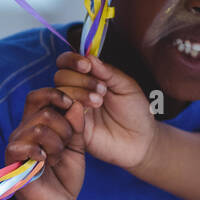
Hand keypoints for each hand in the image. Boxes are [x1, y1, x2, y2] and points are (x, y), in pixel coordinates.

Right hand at [5, 85, 87, 199]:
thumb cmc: (64, 177)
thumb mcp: (77, 148)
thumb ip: (76, 126)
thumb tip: (76, 104)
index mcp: (37, 123)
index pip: (40, 96)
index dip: (58, 96)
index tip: (75, 108)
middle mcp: (24, 130)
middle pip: (46, 111)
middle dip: (65, 129)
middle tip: (66, 146)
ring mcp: (16, 144)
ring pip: (39, 128)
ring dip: (56, 144)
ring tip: (56, 159)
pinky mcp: (12, 161)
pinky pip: (26, 146)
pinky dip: (43, 154)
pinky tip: (46, 164)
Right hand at [53, 52, 156, 170]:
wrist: (141, 142)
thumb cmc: (136, 112)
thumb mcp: (127, 87)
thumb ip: (108, 72)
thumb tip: (89, 57)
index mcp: (90, 78)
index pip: (68, 63)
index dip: (72, 60)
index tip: (86, 65)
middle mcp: (78, 92)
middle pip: (60, 76)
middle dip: (79, 79)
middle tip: (101, 90)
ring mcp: (73, 109)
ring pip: (59, 93)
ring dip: (77, 92)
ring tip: (99, 101)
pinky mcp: (72, 126)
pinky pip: (61, 114)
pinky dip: (71, 108)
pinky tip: (88, 112)